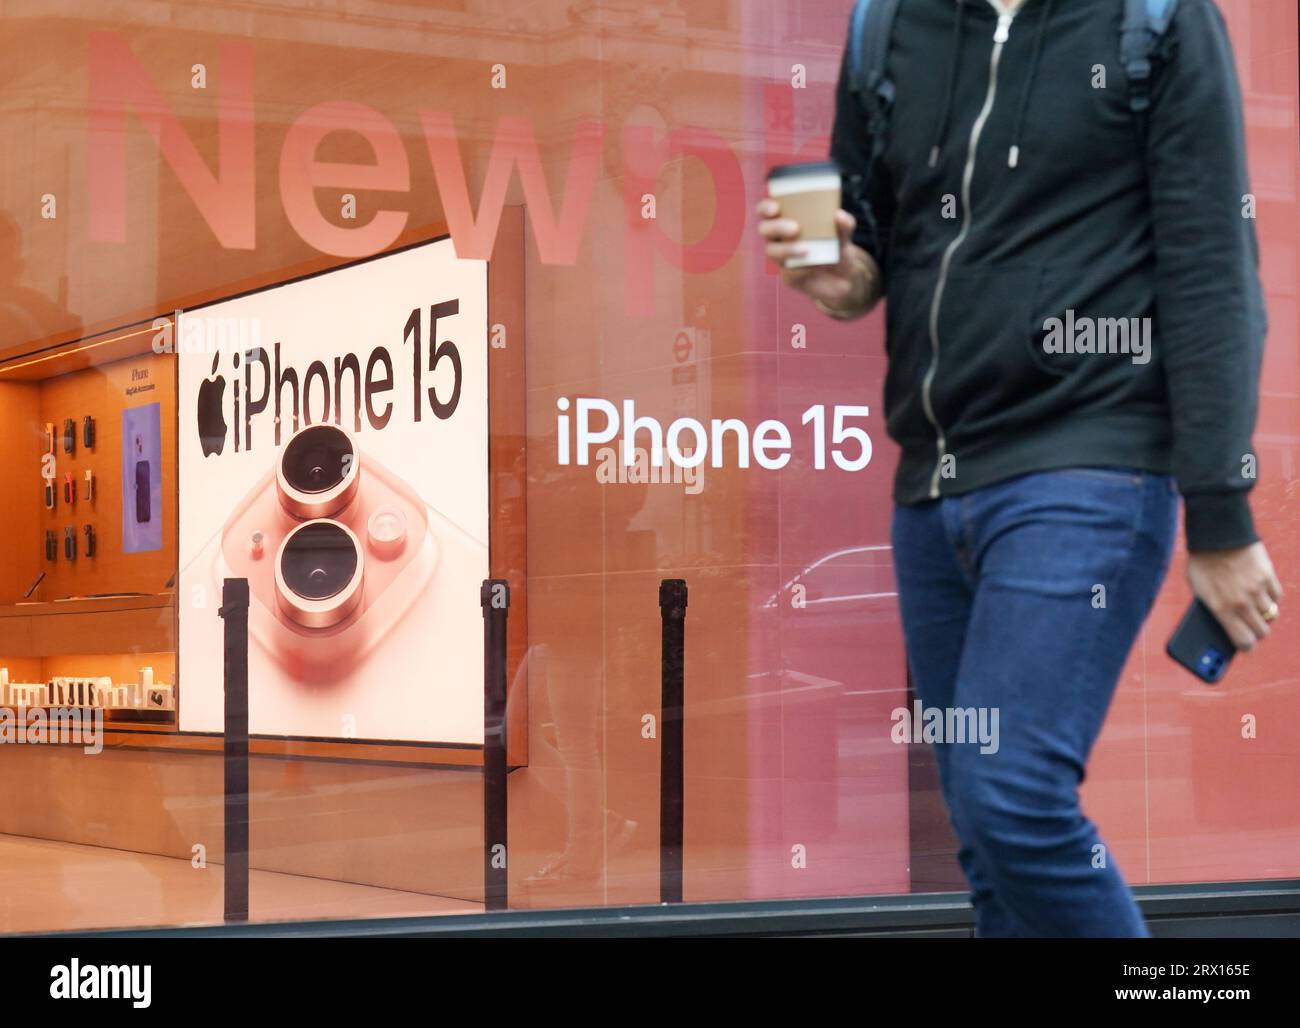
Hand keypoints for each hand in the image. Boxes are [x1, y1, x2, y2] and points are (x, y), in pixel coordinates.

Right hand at [755, 199, 881, 316]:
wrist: (844, 278)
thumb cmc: (837, 247)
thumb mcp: (845, 234)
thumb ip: (844, 224)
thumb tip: (838, 215)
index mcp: (787, 220)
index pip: (766, 211)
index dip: (765, 208)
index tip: (775, 209)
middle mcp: (780, 239)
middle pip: (764, 230)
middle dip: (776, 228)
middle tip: (795, 228)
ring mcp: (782, 258)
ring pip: (772, 251)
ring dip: (786, 249)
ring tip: (806, 249)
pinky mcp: (788, 277)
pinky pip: (788, 272)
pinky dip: (800, 269)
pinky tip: (813, 267)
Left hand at [1187, 542, 1281, 650]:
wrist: (1216, 534)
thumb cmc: (1202, 562)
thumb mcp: (1199, 589)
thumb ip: (1214, 608)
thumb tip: (1224, 624)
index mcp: (1222, 609)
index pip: (1243, 641)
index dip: (1246, 646)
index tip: (1245, 646)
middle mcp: (1242, 602)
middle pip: (1261, 631)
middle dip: (1256, 632)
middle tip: (1251, 628)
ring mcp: (1258, 589)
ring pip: (1271, 614)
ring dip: (1264, 614)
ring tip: (1255, 610)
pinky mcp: (1268, 575)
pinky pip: (1276, 596)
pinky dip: (1270, 597)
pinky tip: (1261, 594)